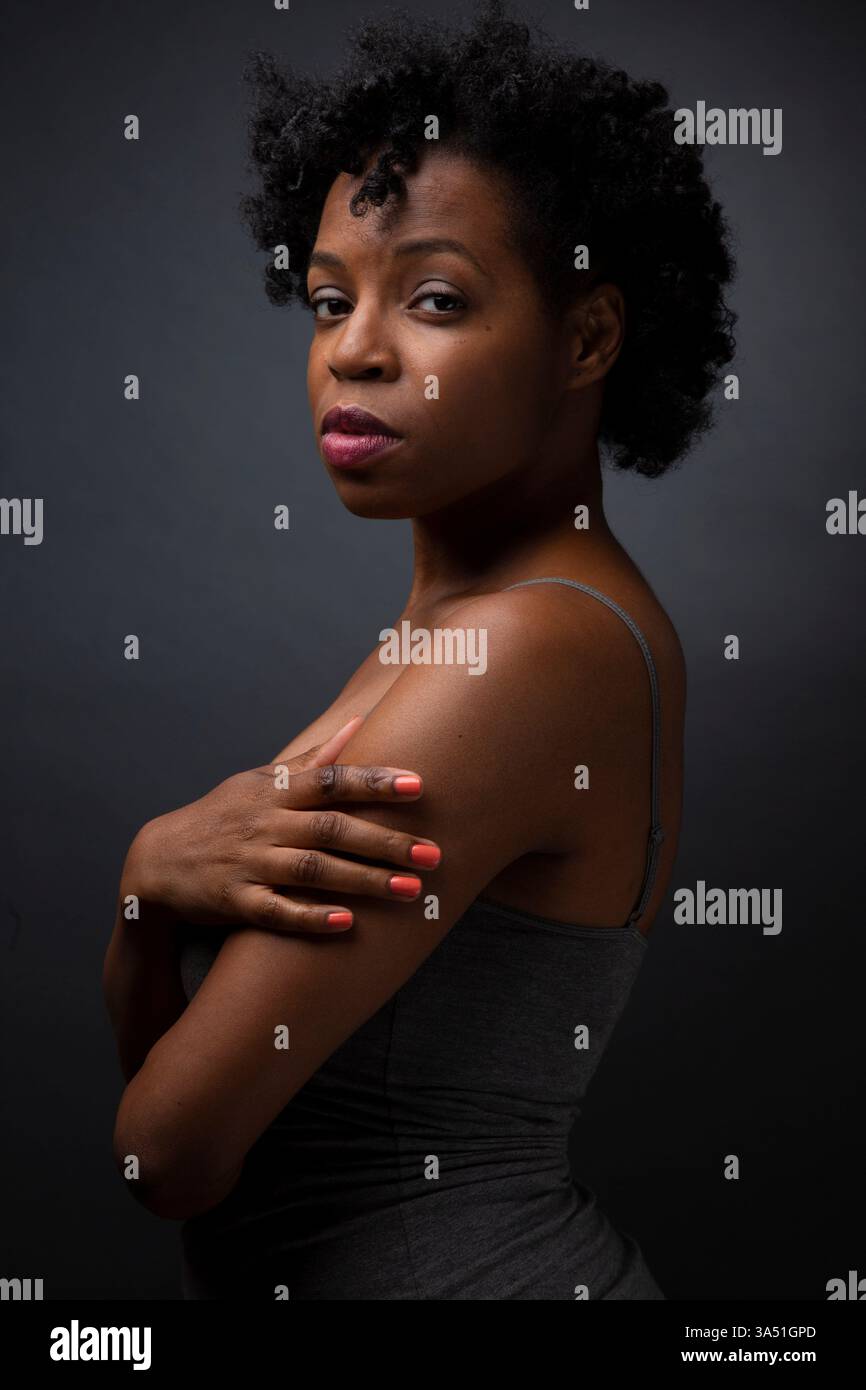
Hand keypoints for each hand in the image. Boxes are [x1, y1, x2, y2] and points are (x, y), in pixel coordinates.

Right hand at [123, 715, 440, 932]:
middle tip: (433, 853)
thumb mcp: (261, 782)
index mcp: (276, 792)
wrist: (157, 861)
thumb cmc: (222, 817)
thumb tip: (360, 723)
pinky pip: (277, 910)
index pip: (332, 780)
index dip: (375, 782)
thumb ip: (313, 760)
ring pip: (314, 870)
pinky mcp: (236, 902)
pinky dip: (311, 917)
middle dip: (386, 841)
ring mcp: (250, 863)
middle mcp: (266, 824)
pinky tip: (348, 923)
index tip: (418, 786)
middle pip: (333, 829)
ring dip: (364, 880)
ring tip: (412, 890)